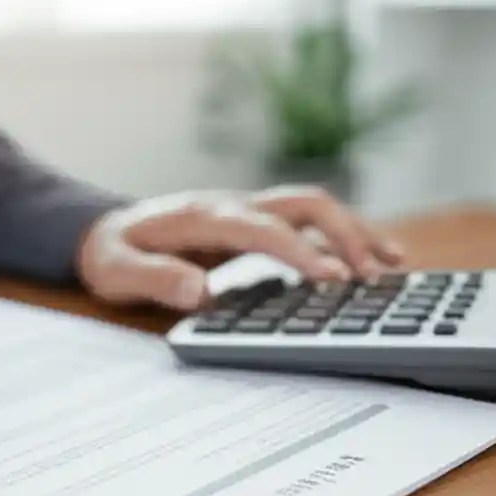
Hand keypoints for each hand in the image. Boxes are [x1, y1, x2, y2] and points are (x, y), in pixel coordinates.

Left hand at [76, 186, 403, 310]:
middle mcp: (232, 205)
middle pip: (302, 204)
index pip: (261, 228)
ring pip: (313, 208)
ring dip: (355, 231)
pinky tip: (366, 263)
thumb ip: (153, 279)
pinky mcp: (254, 223)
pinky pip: (306, 224)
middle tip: (374, 274)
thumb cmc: (110, 253)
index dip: (299, 250)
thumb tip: (197, 291)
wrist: (101, 231)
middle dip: (345, 233)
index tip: (332, 277)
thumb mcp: (116, 271)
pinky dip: (341, 238)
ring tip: (394, 264)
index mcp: (202, 216)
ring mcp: (246, 210)